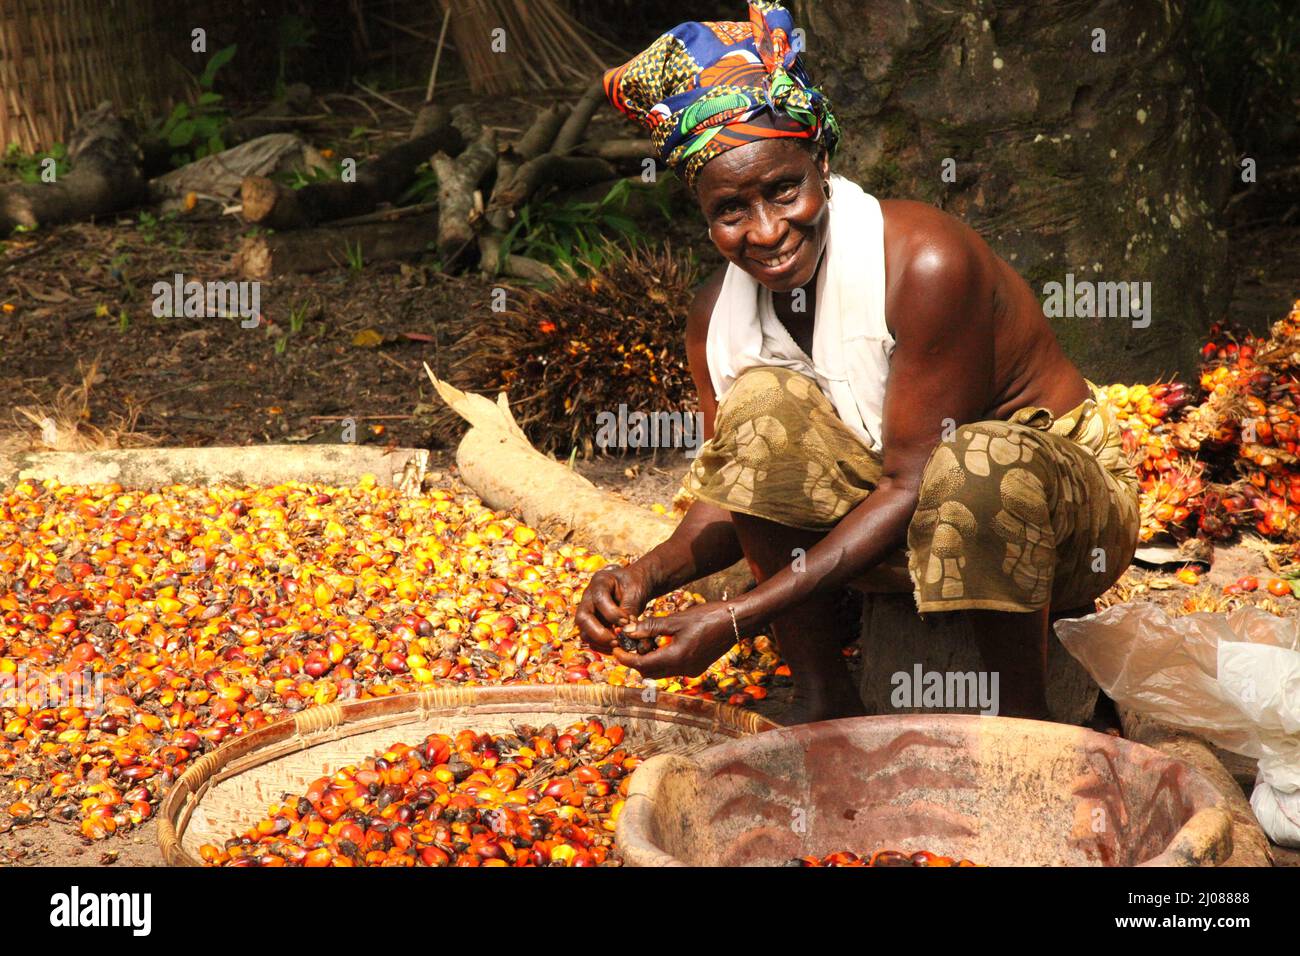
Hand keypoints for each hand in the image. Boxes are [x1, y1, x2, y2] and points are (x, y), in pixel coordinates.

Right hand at [575, 563, 655, 653]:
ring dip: (599, 641)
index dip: (612, 614)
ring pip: (583, 630)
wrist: (635, 584)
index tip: (627, 622)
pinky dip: (601, 645)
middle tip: (617, 640)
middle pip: (583, 617)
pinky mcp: (591, 622)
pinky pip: (590, 638)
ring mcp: (588, 610)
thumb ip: (630, 608)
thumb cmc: (636, 584)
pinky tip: (616, 646)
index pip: (599, 599)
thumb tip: (626, 631)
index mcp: (600, 581)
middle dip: (599, 633)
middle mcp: (589, 596)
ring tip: (618, 644)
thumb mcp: (636, 592)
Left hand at [612, 602, 738, 679]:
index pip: (642, 665)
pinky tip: (659, 644)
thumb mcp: (675, 620)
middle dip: (635, 661)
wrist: (736, 621)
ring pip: (661, 671)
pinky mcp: (696, 667)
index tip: (615, 649)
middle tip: (624, 645)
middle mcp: (683, 669)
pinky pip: (672, 668)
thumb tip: (627, 630)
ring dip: (648, 660)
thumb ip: (650, 627)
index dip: (625, 659)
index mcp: (676, 658)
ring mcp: (691, 670)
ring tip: (640, 643)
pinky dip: (661, 659)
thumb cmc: (707, 616)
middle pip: (650, 672)